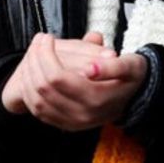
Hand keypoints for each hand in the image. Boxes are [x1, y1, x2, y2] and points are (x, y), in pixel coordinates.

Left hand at [2, 32, 145, 130]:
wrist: (136, 97)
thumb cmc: (131, 76)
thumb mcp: (131, 66)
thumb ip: (113, 66)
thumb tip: (90, 68)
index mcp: (96, 99)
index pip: (57, 77)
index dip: (46, 55)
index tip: (47, 37)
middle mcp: (82, 115)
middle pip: (43, 87)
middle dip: (34, 60)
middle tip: (37, 42)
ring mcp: (72, 123)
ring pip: (35, 100)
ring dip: (27, 74)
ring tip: (32, 53)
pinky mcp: (64, 125)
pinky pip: (36, 110)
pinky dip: (28, 90)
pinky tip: (32, 72)